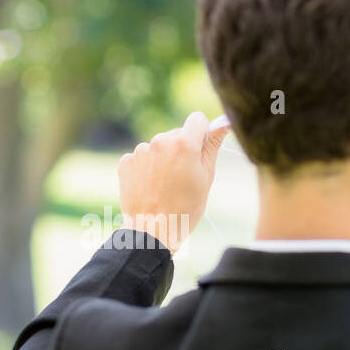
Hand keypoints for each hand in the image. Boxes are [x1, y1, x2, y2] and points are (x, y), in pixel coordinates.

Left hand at [117, 111, 229, 253]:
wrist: (153, 230)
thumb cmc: (186, 208)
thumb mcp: (207, 178)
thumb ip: (212, 147)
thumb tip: (223, 125)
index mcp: (184, 144)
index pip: (197, 119)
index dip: (202, 132)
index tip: (202, 149)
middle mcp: (161, 141)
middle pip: (177, 134)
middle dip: (183, 149)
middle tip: (185, 177)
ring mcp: (141, 151)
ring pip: (159, 146)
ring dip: (164, 159)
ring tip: (166, 185)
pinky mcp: (126, 161)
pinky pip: (142, 157)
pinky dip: (147, 168)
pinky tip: (151, 187)